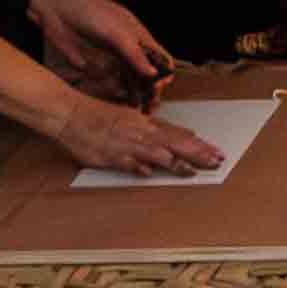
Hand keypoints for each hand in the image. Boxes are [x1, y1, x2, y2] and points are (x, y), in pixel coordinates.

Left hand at [28, 0, 173, 97]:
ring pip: (131, 76)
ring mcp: (112, 54)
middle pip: (146, 70)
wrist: (56, 9)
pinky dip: (121, 90)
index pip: (159, 56)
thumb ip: (136, 55)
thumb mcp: (117, 34)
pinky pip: (113, 79)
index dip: (163, 72)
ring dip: (137, 92)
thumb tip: (155, 75)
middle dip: (151, 88)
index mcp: (138, 35)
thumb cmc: (91, 14)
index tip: (159, 89)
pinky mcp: (95, 62)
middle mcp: (128, 45)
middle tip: (151, 107)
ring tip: (141, 110)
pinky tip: (124, 101)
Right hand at [60, 98, 221, 177]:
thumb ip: (152, 129)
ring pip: (155, 154)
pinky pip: (127, 163)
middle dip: (197, 154)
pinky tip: (149, 174)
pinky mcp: (110, 156)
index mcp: (145, 124)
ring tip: (193, 171)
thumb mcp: (130, 118)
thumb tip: (177, 137)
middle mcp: (140, 133)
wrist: (70, 114)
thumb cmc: (98, 116)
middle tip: (216, 161)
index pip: (178, 135)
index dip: (199, 144)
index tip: (216, 152)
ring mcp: (126, 145)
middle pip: (174, 144)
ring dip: (175, 163)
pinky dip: (138, 167)